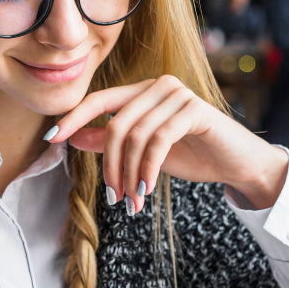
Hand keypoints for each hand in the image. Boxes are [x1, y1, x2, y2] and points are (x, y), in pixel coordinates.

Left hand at [47, 76, 287, 211]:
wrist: (236, 163)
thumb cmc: (192, 155)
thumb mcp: (143, 151)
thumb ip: (110, 141)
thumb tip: (73, 138)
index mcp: (143, 91)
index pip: (99, 100)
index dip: (73, 118)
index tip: (51, 138)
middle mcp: (159, 85)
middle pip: (116, 125)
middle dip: (110, 166)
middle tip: (113, 197)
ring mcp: (177, 95)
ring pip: (135, 136)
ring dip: (128, 174)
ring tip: (131, 201)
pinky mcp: (194, 110)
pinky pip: (158, 141)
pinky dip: (148, 169)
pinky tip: (146, 190)